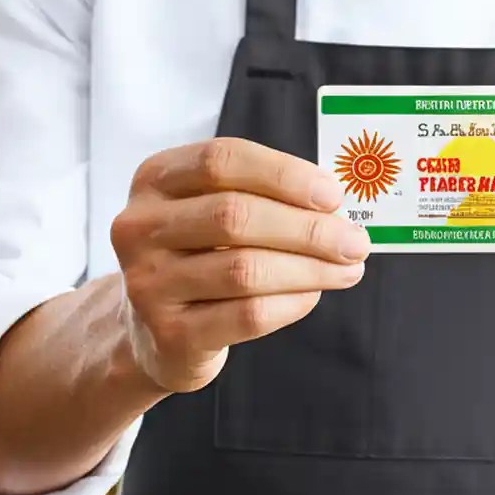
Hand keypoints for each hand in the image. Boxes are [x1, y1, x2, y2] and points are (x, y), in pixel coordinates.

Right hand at [110, 138, 368, 392]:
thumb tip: (336, 207)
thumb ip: (264, 198)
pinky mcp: (169, 334)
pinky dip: (292, 303)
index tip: (333, 195)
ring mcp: (148, 283)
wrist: (156, 334)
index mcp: (154, 180)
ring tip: (348, 269)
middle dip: (308, 229)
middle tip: (355, 241)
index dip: (284, 174)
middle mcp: (139, 227)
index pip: (221, 160)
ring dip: (310, 269)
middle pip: (234, 215)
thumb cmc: (201, 259)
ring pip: (245, 269)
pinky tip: (312, 295)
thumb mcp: (213, 212)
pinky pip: (247, 315)